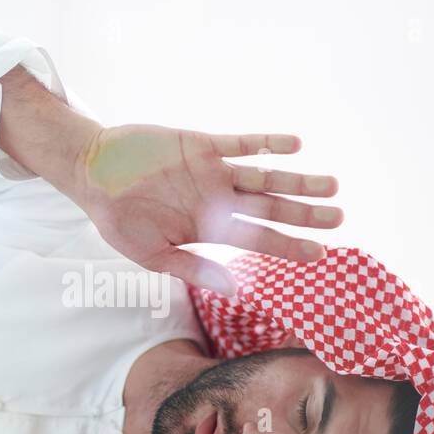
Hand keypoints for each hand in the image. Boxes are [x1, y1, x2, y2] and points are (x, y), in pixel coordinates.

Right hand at [72, 122, 341, 294]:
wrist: (93, 171)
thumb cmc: (117, 219)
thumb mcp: (152, 254)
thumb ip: (193, 268)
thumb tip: (232, 291)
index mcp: (207, 229)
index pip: (258, 240)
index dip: (289, 246)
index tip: (320, 253)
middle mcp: (217, 200)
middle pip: (271, 208)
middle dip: (305, 213)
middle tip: (340, 217)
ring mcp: (211, 172)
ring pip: (265, 177)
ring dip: (297, 180)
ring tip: (332, 184)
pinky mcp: (201, 144)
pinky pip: (241, 143)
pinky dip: (266, 143)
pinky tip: (295, 145)